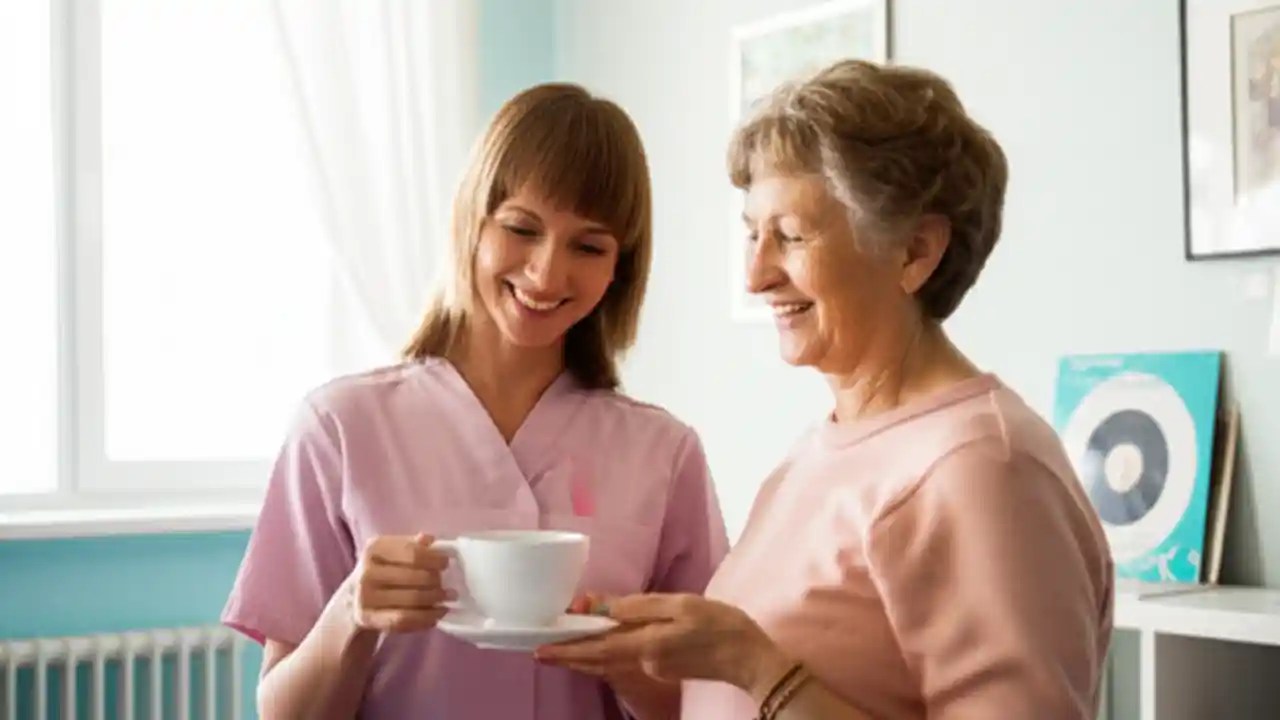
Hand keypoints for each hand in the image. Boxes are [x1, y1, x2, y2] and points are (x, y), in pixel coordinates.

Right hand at [340, 533, 454, 632]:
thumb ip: (412, 546)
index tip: (446, 563)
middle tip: (449, 586)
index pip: (412, 553)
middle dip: (436, 582)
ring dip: (435, 600)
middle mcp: (367, 572)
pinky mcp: (368, 618)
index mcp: (374, 549)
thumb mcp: (392, 552)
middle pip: (414, 577)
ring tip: (448, 598)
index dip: (434, 559)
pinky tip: (438, 613)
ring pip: (411, 600)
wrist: (353, 599)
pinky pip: (404, 620)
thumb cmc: (381, 570)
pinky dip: (425, 617)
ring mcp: (365, 597)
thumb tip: (429, 539)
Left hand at [536, 593, 787, 690]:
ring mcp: (653, 669)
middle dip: (569, 656)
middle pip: (597, 660)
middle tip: (541, 651)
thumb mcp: (680, 603)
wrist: (750, 658)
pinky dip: (608, 654)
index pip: (596, 649)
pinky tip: (602, 643)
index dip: (566, 651)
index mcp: (647, 644)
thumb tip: (603, 608)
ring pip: (609, 662)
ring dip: (585, 656)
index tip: (540, 651)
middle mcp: (644, 661)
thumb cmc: (720, 624)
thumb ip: (640, 606)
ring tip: (562, 647)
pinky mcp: (662, 670)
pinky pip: (626, 661)